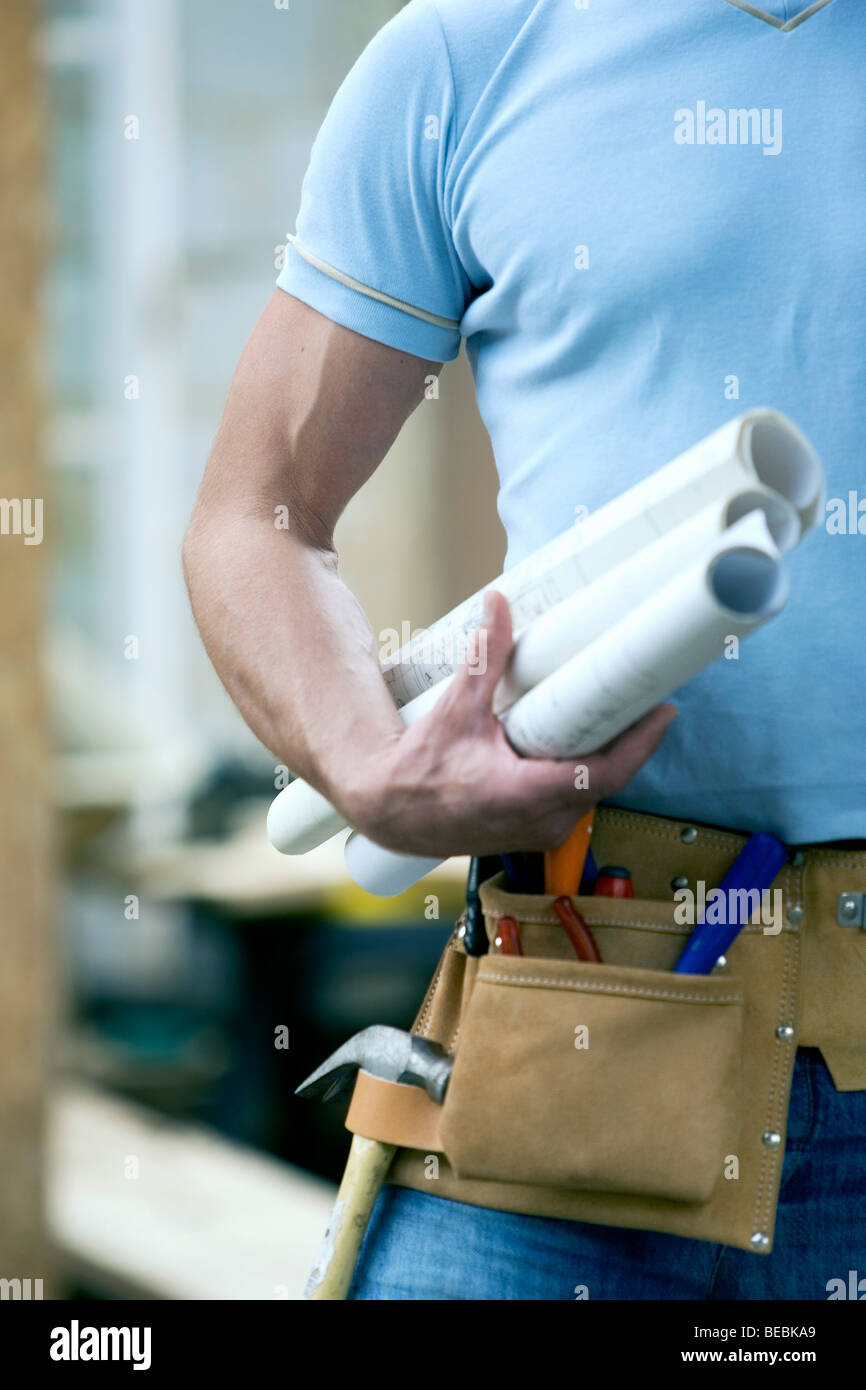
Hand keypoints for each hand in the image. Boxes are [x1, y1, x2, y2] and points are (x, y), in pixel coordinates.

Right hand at [343, 589, 676, 856]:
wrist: (391, 812)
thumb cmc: (420, 769)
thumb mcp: (455, 711)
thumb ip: (484, 658)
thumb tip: (499, 604)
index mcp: (527, 793)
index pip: (606, 771)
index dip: (641, 741)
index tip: (664, 710)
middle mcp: (542, 821)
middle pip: (608, 778)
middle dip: (629, 739)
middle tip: (643, 697)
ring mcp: (541, 832)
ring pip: (594, 792)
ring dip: (608, 757)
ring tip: (619, 714)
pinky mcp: (536, 833)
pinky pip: (576, 801)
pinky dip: (586, 772)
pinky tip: (586, 744)